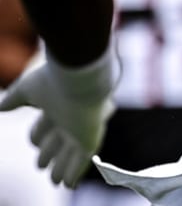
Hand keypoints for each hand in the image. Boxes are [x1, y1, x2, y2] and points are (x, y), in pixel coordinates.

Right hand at [0, 48, 116, 187]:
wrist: (79, 81)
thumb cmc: (54, 81)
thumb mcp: (27, 89)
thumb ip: (14, 98)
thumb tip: (1, 107)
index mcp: (57, 107)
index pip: (42, 128)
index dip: (38, 135)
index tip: (39, 134)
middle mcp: (70, 121)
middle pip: (55, 144)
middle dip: (46, 155)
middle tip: (41, 165)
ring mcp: (80, 132)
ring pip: (68, 156)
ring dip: (61, 169)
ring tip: (55, 181)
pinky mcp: (90, 140)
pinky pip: (81, 162)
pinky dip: (74, 173)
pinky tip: (69, 184)